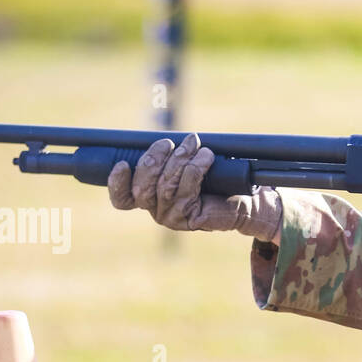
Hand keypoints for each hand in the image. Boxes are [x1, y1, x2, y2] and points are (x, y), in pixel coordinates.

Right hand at [107, 133, 283, 241]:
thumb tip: (159, 141)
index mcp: (149, 198)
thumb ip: (167, 156)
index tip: (123, 164)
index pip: (122, 199)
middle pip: (142, 188)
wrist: (244, 198)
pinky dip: (196, 168)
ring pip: (165, 186)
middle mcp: (157, 210)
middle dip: (153, 160)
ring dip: (180, 159)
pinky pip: (187, 190)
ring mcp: (173, 218)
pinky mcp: (191, 219)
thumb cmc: (213, 177)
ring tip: (194, 143)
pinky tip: (206, 156)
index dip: (117, 183)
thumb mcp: (185, 162)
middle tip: (169, 143)